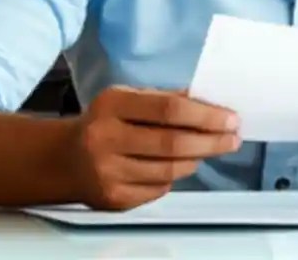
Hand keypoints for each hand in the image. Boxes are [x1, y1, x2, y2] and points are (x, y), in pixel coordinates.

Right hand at [68, 86, 240, 210]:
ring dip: (196, 159)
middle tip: (233, 139)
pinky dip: (174, 177)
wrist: (65, 159)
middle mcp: (106, 138)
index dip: (205, 115)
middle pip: (172, 143)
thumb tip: (209, 103)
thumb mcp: (126, 100)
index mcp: (112, 105)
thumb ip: (163, 100)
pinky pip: (158, 188)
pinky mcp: (114, 197)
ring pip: (169, 170)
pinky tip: (178, 166)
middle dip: (210, 141)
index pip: (168, 109)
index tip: (231, 118)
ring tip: (207, 150)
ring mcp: (108, 171)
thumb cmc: (105, 122)